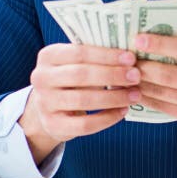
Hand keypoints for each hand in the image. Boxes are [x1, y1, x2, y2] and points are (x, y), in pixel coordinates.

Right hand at [18, 44, 140, 164]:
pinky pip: (84, 124)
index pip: (79, 52)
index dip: (106, 55)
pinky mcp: (53, 125)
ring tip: (134, 95)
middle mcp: (41, 78)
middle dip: (112, 75)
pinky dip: (106, 118)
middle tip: (136, 76)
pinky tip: (122, 111)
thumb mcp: (74, 63)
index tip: (130, 58)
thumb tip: (129, 57)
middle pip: (81, 75)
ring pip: (83, 100)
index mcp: (48, 56)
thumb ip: (95, 57)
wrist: (48, 108)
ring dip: (113, 97)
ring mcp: (44, 103)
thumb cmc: (70, 78)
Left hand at [134, 33, 176, 150]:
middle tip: (125, 58)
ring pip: (163, 94)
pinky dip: (149, 99)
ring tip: (125, 74)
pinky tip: (137, 91)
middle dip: (143, 66)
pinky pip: (166, 108)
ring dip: (141, 84)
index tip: (138, 38)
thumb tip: (159, 41)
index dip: (159, 44)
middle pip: (168, 75)